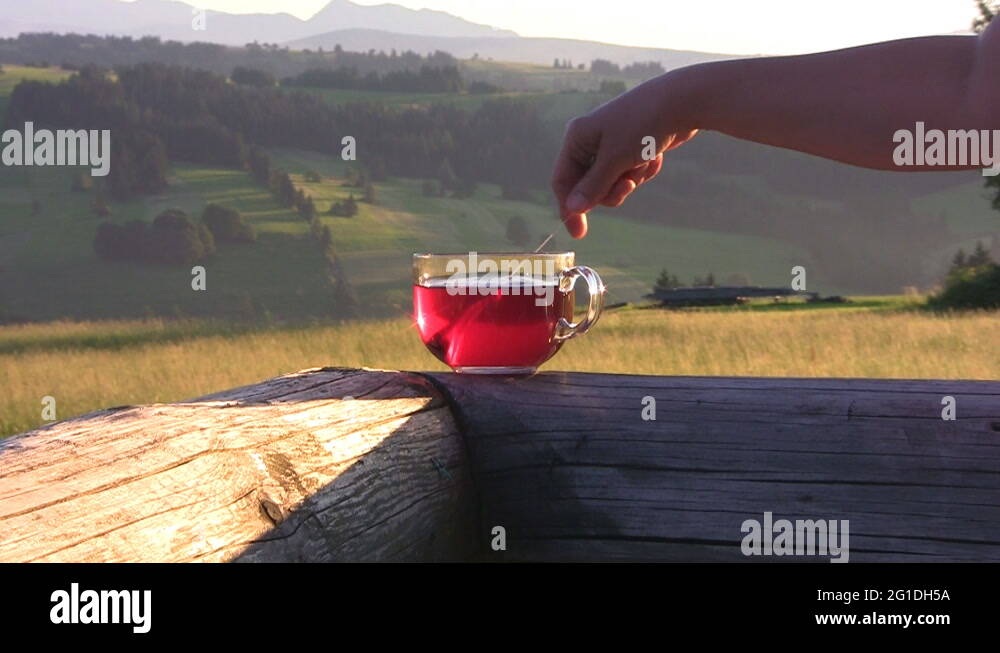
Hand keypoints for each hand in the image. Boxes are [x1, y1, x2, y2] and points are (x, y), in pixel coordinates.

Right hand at [551, 78, 697, 237]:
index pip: (563, 181)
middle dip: (611, 190)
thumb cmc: (642, 125)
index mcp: (577, 138)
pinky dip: (643, 171)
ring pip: (612, 183)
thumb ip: (593, 187)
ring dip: (631, 180)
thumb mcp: (615, 160)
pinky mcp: (633, 148)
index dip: (569, 208)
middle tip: (629, 185)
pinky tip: (657, 156)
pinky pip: (631, 174)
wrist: (683, 101)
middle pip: (589, 186)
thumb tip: (571, 209)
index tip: (579, 233)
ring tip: (645, 163)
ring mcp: (613, 144)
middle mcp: (591, 141)